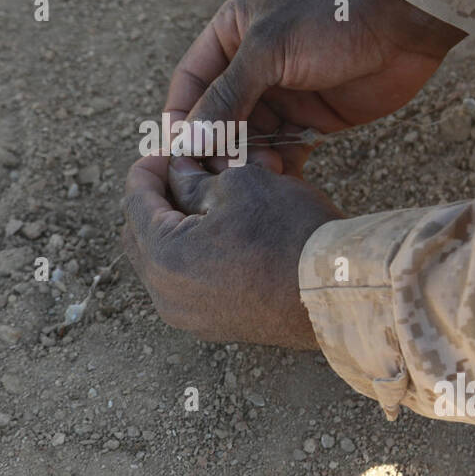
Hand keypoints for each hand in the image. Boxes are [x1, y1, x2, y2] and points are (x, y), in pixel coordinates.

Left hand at [122, 153, 343, 349]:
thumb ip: (193, 177)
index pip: (135, 201)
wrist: (340, 292)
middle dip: (158, 199)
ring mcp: (189, 317)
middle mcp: (166, 295)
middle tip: (185, 172)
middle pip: (141, 235)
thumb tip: (177, 171)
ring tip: (208, 200)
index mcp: (164, 256)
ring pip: (164, 261)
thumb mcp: (239, 183)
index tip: (166, 149)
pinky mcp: (214, 326)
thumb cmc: (292, 232)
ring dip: (177, 227)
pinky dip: (194, 254)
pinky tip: (223, 231)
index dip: (148, 167)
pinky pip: (187, 283)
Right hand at [166, 0, 463, 174]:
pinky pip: (283, 149)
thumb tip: (187, 139)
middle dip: (218, 146)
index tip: (178, 156)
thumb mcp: (268, 51)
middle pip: (218, 116)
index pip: (192, 82)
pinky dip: (278, 166)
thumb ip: (226, 96)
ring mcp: (283, 92)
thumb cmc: (331, 21)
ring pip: (249, 137)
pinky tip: (282, 181)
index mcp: (232, 32)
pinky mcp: (312, 118)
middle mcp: (252, 64)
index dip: (180, 118)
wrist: (404, 26)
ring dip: (248, 161)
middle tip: (223, 175)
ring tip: (259, 176)